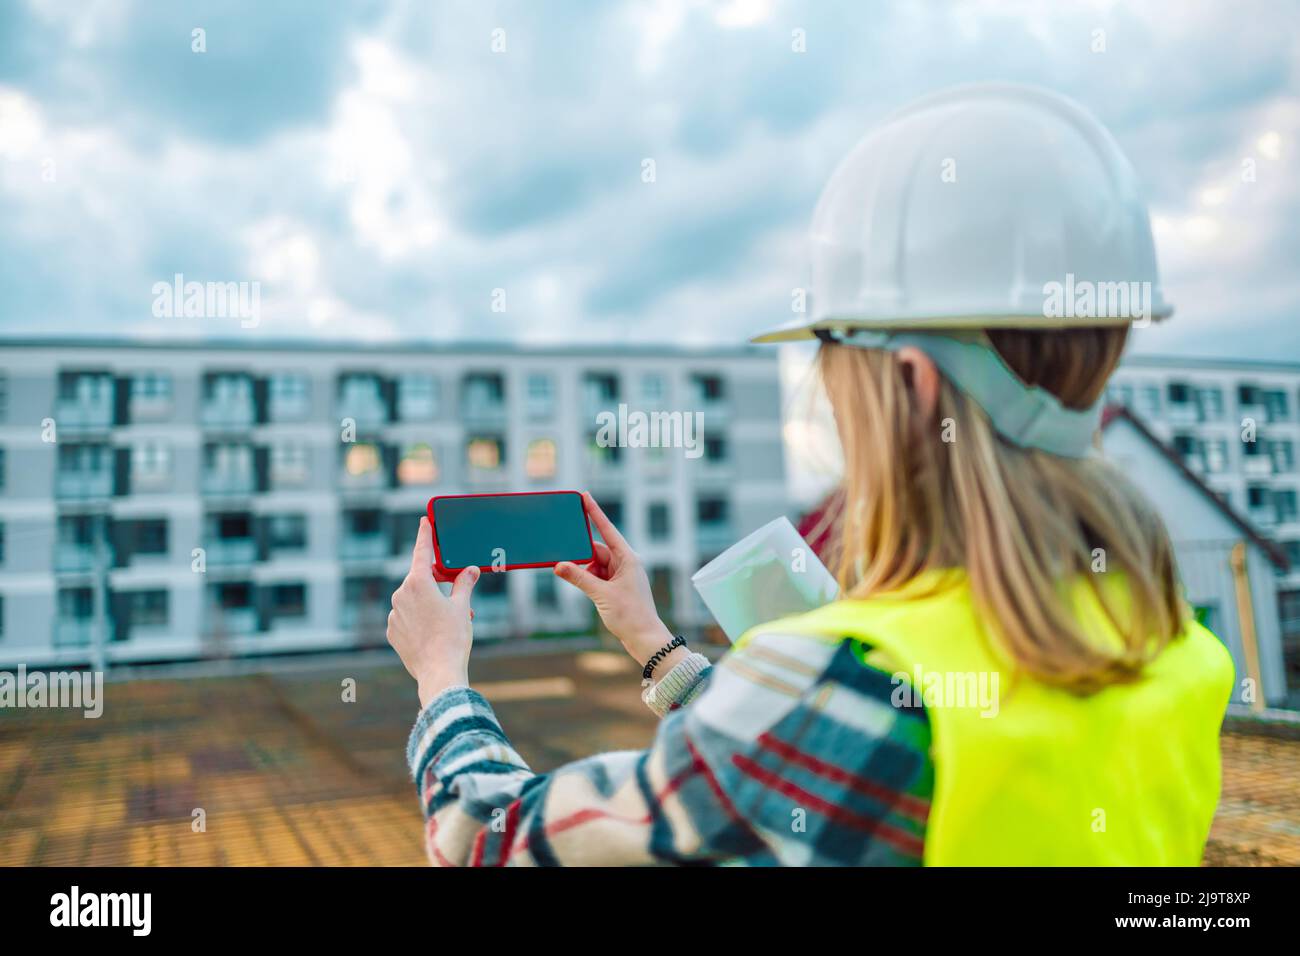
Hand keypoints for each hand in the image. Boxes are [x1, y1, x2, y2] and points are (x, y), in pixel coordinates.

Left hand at [388, 516, 479, 707]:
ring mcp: (394, 614)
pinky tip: (432, 633)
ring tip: (447, 621)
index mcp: (418, 583)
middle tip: (455, 596)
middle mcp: (401, 594)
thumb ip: (464, 584)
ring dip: (428, 604)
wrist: (438, 671)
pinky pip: (405, 618)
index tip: (424, 521)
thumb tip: (470, 570)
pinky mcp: (392, 631)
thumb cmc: (452, 637)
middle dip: (436, 584)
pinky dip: (418, 620)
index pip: (421, 552)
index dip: (425, 534)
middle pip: (420, 579)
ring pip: (412, 600)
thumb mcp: (462, 606)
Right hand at [555, 491, 677, 667]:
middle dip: (581, 557)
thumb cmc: (630, 615)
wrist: (645, 639)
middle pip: (597, 550)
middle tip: (565, 560)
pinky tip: (585, 590)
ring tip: (583, 587)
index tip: (585, 496)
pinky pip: (597, 576)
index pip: (607, 530)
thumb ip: (579, 578)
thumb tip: (559, 565)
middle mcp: (626, 563)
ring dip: (584, 573)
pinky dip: (588, 581)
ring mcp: (622, 575)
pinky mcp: (617, 587)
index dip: (594, 512)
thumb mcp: (601, 595)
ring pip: (595, 565)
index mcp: (628, 558)